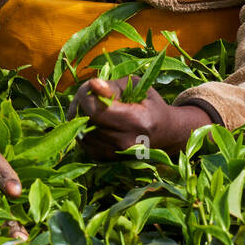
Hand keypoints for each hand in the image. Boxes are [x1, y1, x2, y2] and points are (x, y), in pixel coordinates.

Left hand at [69, 76, 212, 159]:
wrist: (164, 133)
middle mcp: (124, 143)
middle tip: (88, 93)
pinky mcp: (106, 159)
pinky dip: (84, 128)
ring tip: (92, 105)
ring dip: (80, 116)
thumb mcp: (138, 87)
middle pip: (85, 121)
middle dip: (81, 103)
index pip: (97, 111)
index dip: (86, 95)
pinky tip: (94, 119)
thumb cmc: (150, 105)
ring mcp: (115, 154)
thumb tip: (93, 85)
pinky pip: (83, 141)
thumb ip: (114, 86)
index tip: (91, 85)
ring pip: (81, 132)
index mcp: (136, 122)